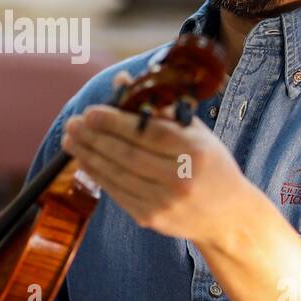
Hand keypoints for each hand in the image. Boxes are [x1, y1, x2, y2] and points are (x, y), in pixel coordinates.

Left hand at [60, 72, 249, 244]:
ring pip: (118, 175)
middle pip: (128, 155)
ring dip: (89, 155)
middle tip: (73, 123)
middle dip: (95, 138)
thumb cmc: (211, 165)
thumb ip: (158, 107)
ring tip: (71, 139)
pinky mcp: (152, 219)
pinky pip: (118, 193)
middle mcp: (181, 178)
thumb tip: (121, 81)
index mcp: (195, 151)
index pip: (148, 134)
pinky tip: (85, 160)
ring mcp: (165, 202)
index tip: (91, 112)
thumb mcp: (195, 132)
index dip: (115, 122)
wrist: (229, 216)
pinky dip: (98, 175)